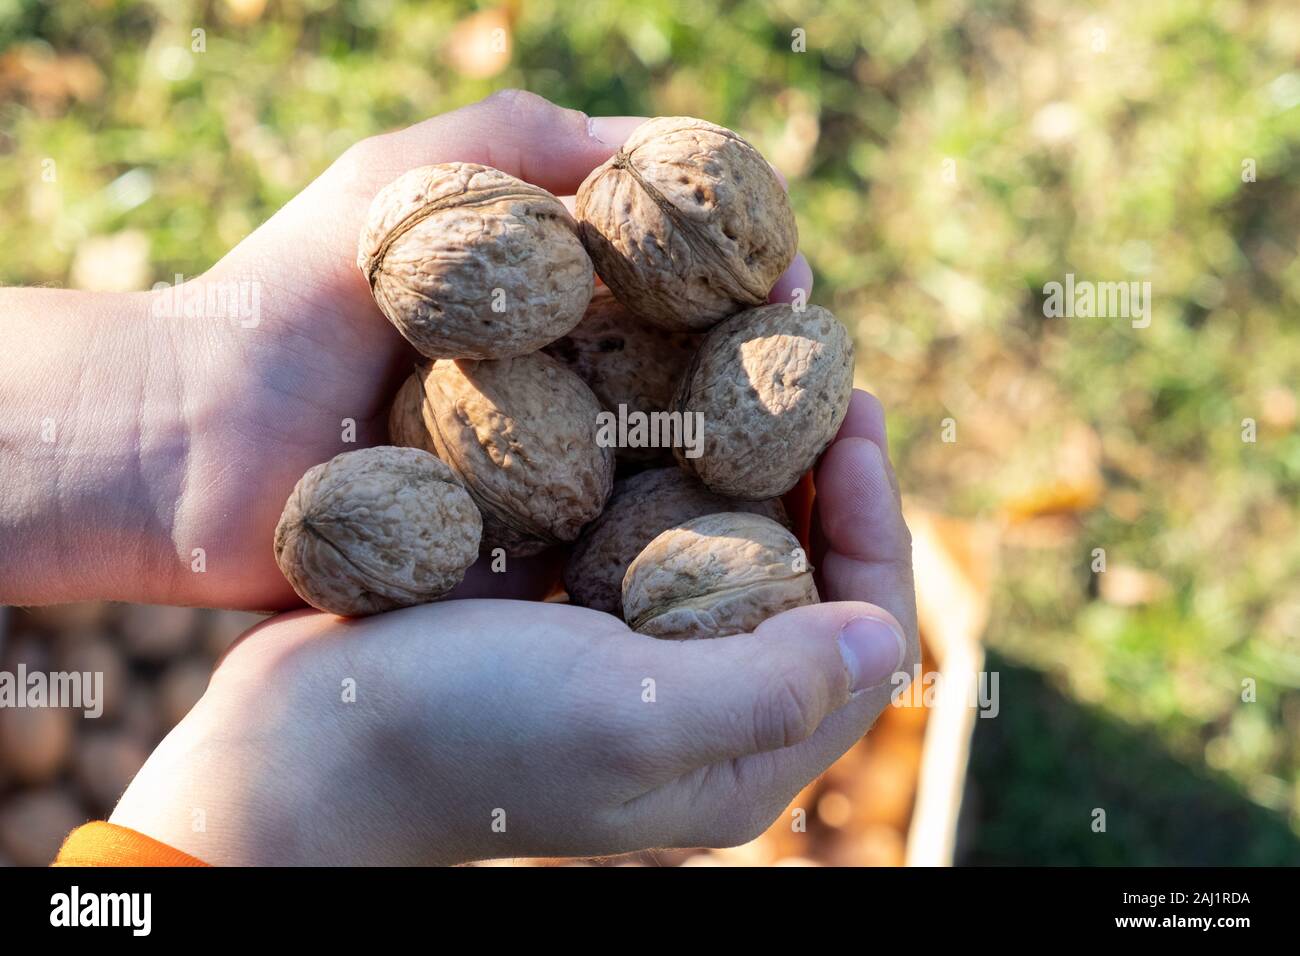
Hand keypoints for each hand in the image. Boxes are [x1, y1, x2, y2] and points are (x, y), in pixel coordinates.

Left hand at [0, 90, 811, 608]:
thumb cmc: (286, 293)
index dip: (744, 282)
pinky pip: (603, 556)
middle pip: (688, 383)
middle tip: (827, 393)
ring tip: (801, 477)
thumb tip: (679, 148)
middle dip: (762, 384)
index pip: (677, 288)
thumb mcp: (404, 177)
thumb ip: (525, 143)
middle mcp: (556, 390)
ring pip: (661, 473)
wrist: (182, 435)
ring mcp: (538, 479)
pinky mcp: (513, 560)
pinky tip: (727, 553)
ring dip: (733, 474)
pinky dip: (663, 551)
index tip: (794, 288)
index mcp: (545, 302)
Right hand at [109, 390, 915, 864]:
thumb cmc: (462, 740)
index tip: (861, 417)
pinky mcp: (575, 601)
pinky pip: (646, 512)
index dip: (878, 524)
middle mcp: (701, 701)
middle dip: (819, 462)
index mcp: (738, 753)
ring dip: (745, 440)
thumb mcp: (628, 723)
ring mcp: (635, 647)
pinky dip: (663, 446)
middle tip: (815, 356)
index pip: (860, 635)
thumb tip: (888, 638)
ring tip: (750, 341)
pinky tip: (659, 373)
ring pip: (726, 529)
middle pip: (802, 569)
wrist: (303, 739)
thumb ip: (769, 689)